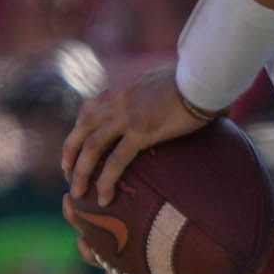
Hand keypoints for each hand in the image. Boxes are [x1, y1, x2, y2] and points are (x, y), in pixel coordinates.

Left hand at [63, 65, 212, 206]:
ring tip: (77, 193)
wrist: (207, 75)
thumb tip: (178, 103)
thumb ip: (163, 94)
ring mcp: (128, 116)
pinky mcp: (142, 131)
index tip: (77, 147)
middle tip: (67, 172)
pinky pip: (117, 160)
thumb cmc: (200, 79)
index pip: (91, 109)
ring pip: (92, 146)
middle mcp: (120, 101)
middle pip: (82, 128)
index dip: (80, 130)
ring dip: (81, 171)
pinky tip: (104, 197)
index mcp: (125, 90)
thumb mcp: (171, 82)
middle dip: (70, 151)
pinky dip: (106, 180)